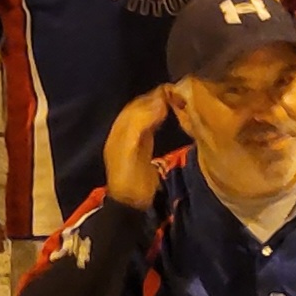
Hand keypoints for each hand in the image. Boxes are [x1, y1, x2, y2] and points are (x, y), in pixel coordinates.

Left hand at [103, 86, 172, 209]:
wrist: (131, 203)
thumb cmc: (131, 179)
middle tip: (176, 93)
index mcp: (119, 132)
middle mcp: (124, 133)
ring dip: (157, 107)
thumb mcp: (132, 151)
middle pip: (138, 109)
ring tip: (174, 100)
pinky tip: (168, 114)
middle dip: (154, 99)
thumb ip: (141, 127)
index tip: (170, 92)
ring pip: (144, 116)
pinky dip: (158, 117)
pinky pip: (149, 126)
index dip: (150, 99)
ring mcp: (133, 140)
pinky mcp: (142, 147)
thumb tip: (159, 104)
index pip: (134, 108)